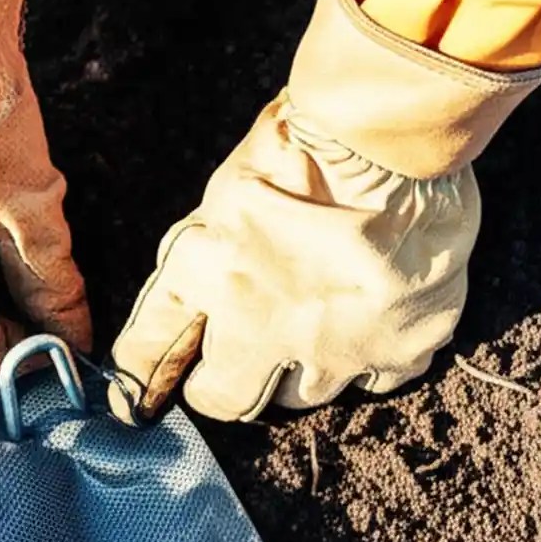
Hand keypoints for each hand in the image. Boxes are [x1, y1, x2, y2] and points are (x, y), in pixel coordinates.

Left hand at [107, 0, 540, 423]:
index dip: (143, 381)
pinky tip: (371, 317)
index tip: (140, 401)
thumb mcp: (229, 191)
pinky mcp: (396, 354)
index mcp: (207, 276)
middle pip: (223, 399)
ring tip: (318, 316)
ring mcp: (333, 349)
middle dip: (225, 382)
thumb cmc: (307, 144)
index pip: (147, 355)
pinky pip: (371, 381)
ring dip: (298, 365)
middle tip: (240, 357)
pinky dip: (367, 358)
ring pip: (298, 396)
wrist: (400, 140)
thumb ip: (205, 251)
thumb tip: (193, 297)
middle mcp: (262, 326)